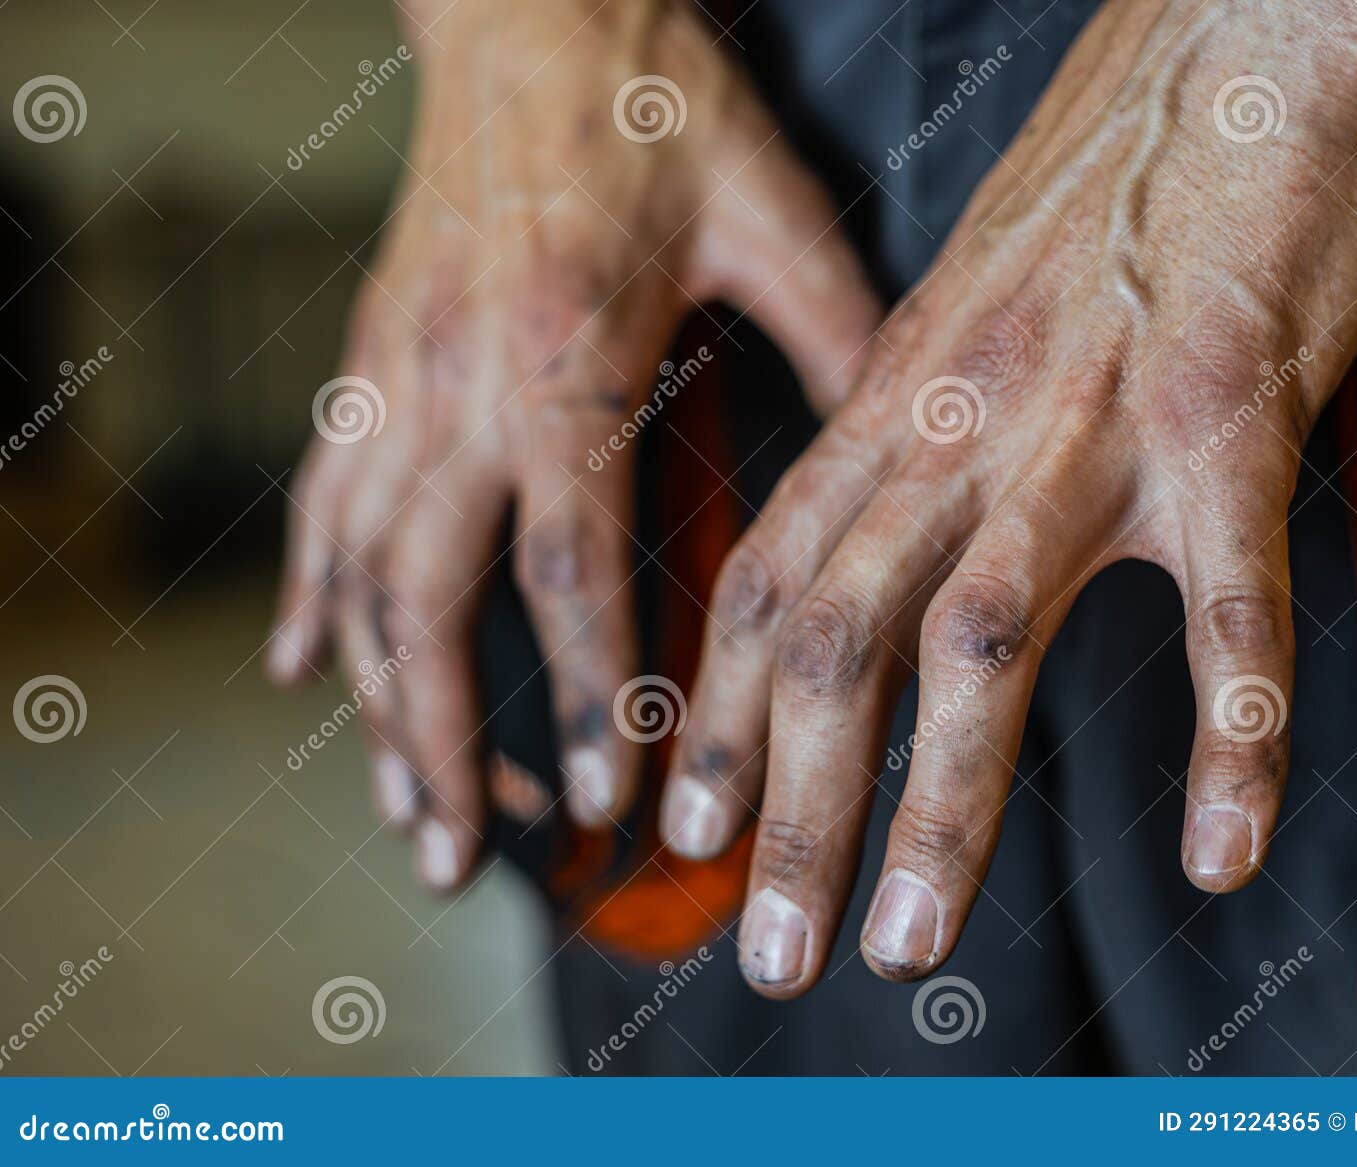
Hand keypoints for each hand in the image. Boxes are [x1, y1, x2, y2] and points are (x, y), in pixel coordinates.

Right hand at [267, 0, 878, 890]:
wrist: (532, 4)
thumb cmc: (654, 101)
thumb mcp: (773, 215)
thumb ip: (839, 342)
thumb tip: (910, 457)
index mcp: (568, 363)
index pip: (570, 574)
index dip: (589, 703)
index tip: (609, 808)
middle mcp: (461, 385)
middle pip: (427, 605)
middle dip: (448, 745)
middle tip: (465, 859)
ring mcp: (397, 374)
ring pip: (357, 572)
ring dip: (375, 703)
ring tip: (407, 804)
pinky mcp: (369, 355)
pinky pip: (319, 498)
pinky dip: (312, 595)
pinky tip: (311, 670)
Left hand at [657, 0, 1356, 992]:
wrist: (1242, 41)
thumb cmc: (1111, 181)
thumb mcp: (967, 306)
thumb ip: (917, 423)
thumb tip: (877, 528)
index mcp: (898, 398)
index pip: (765, 577)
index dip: (714, 716)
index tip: (684, 826)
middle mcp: (963, 421)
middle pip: (837, 641)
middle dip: (790, 812)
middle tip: (771, 948)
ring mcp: (1092, 423)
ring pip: (983, 644)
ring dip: (945, 813)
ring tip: (911, 942)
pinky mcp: (1229, 416)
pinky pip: (1230, 606)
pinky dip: (1230, 739)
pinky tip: (1222, 845)